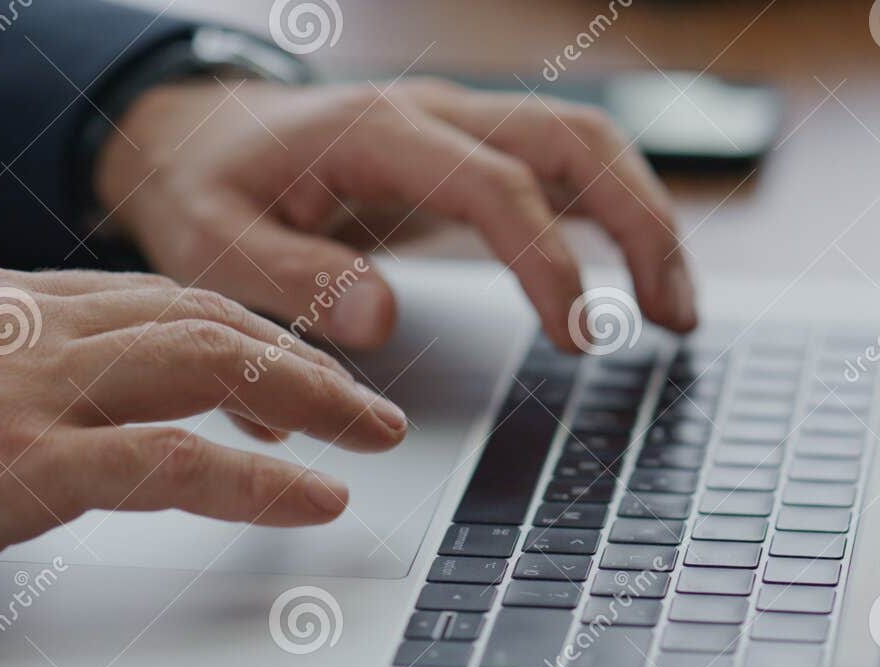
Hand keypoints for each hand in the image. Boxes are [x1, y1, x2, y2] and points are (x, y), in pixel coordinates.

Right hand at [0, 266, 405, 620]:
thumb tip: (43, 388)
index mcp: (4, 299)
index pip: (157, 300)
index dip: (243, 337)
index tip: (288, 376)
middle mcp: (30, 324)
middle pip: (207, 319)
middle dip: (303, 360)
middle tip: (367, 404)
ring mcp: (30, 389)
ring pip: (212, 367)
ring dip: (311, 403)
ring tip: (373, 435)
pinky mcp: (23, 467)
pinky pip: (176, 463)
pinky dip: (261, 480)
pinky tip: (316, 496)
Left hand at [94, 78, 696, 350]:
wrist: (202, 137)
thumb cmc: (210, 193)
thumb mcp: (215, 244)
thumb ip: (294, 281)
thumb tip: (383, 320)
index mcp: (378, 132)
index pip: (495, 187)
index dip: (548, 264)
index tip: (577, 339)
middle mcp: (436, 114)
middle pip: (573, 141)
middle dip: (639, 225)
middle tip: (672, 318)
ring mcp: (463, 127)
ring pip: (586, 145)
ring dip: (645, 219)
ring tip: (677, 311)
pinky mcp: (473, 154)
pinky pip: (566, 168)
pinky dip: (616, 218)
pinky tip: (639, 282)